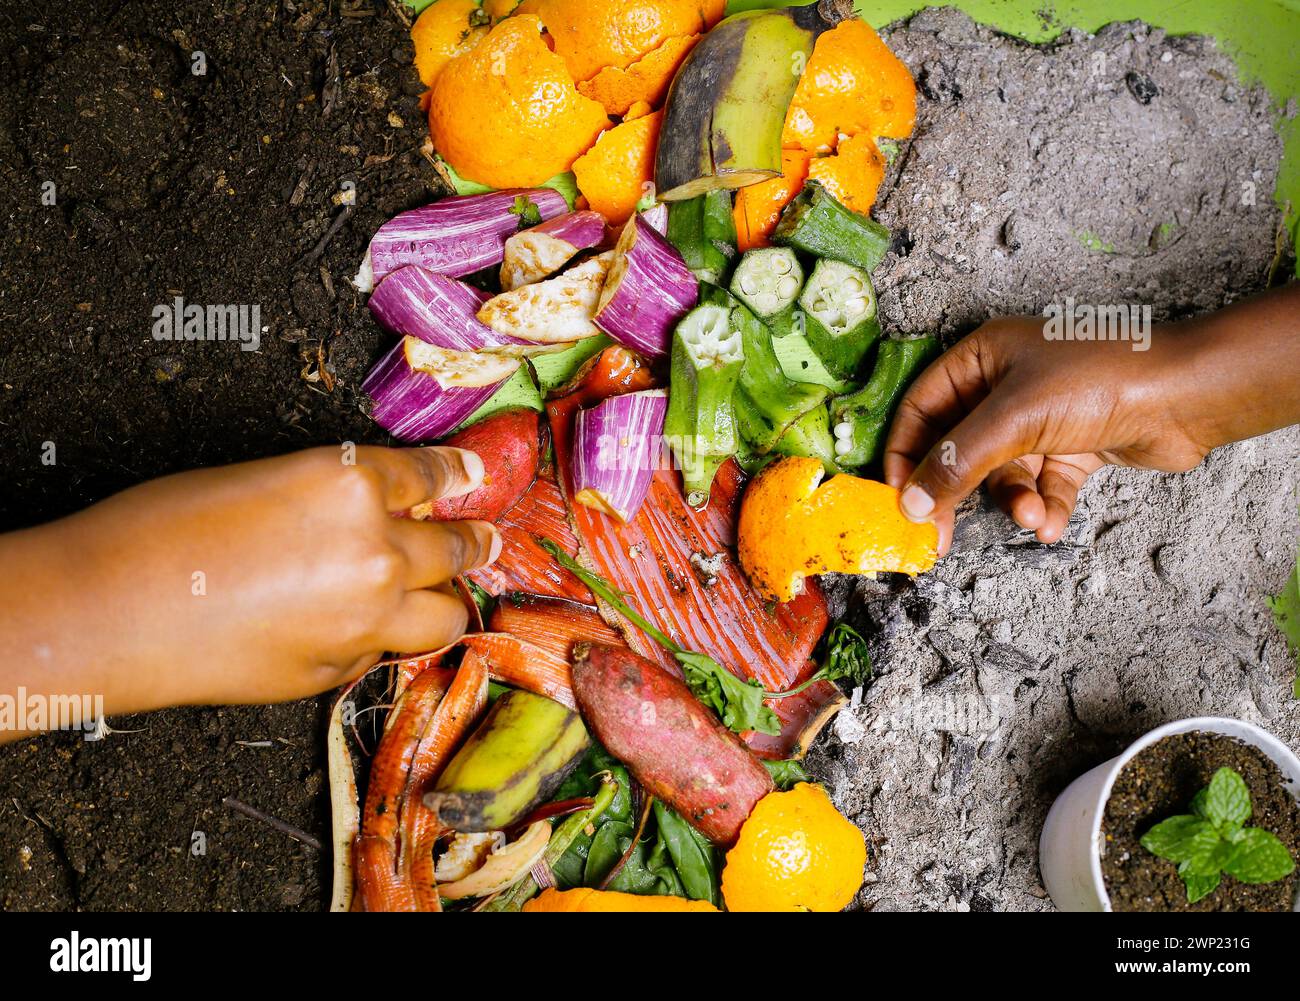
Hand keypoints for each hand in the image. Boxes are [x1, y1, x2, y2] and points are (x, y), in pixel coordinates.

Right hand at [0, 445, 499, 733]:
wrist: (114, 610)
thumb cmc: (164, 530)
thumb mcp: (264, 479)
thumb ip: (332, 494)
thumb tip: (374, 509)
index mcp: (351, 484)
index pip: (429, 476)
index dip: (456, 476)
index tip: (472, 476)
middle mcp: (376, 550)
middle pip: (453, 547)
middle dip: (474, 540)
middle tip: (486, 536)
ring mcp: (367, 615)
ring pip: (443, 614)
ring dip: (447, 599)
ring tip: (449, 594)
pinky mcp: (342, 667)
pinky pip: (383, 649)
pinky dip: (381, 637)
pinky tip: (359, 627)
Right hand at [884, 284, 1299, 554]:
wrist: (1191, 394)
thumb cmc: (1101, 380)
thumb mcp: (1014, 420)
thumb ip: (957, 462)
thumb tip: (909, 503)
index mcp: (982, 357)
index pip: (922, 408)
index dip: (906, 453)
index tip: (901, 500)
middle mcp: (1006, 384)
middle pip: (959, 447)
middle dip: (959, 491)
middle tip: (943, 534)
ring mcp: (1041, 416)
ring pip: (1002, 472)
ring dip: (1014, 501)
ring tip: (1033, 517)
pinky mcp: (1073, 445)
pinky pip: (1042, 483)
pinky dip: (1046, 506)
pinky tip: (1054, 522)